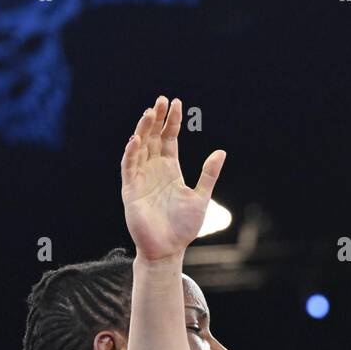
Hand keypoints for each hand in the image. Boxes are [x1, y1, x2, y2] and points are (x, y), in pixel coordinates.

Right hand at [121, 94, 224, 259]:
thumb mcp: (201, 197)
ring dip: (143, 130)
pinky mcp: (131, 190)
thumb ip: (208, 175)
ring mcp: (141, 178)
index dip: (172, 122)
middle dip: (156, 119)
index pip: (169, 139)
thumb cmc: (183, 227)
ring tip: (149, 112)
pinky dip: (131, 153)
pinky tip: (136, 139)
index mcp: (170, 169)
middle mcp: (154, 169)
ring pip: (140, 147)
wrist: (168, 249)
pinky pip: (129, 167)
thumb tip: (221, 152)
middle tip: (161, 100)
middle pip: (153, 137)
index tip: (177, 103)